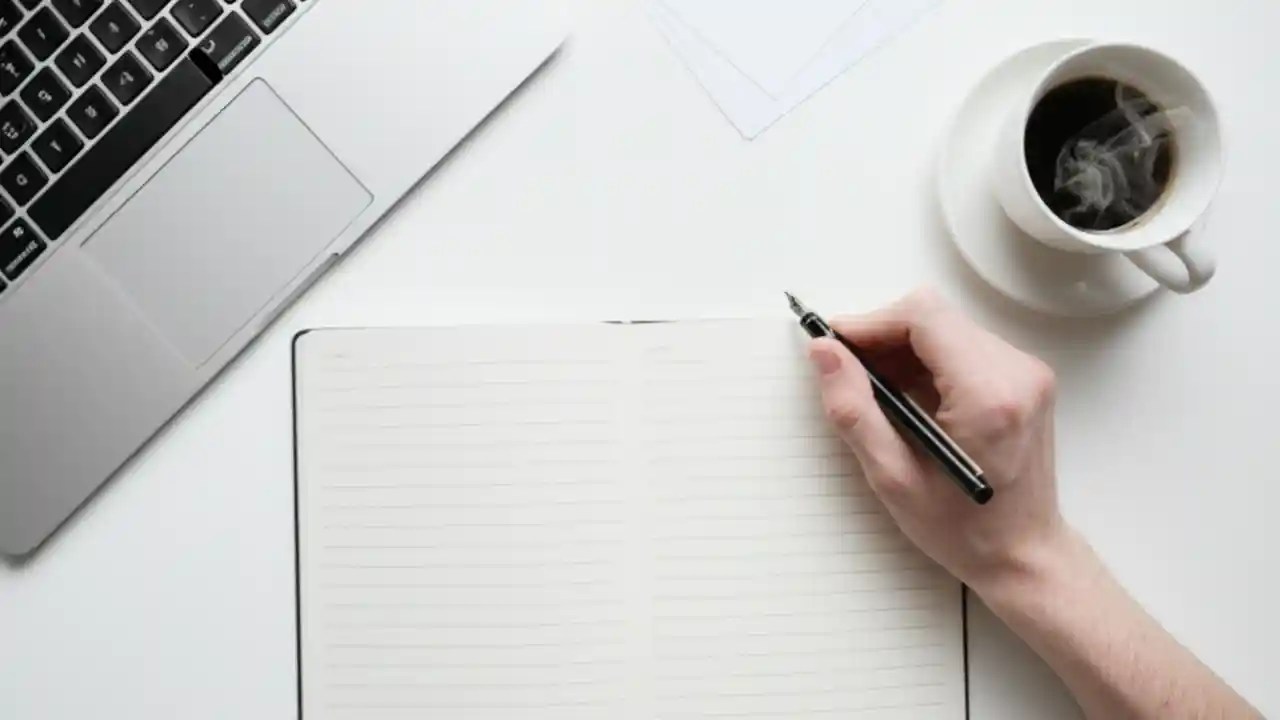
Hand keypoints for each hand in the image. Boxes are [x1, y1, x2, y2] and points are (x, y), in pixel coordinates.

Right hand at [806, 289, 1064, 589]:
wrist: (1024, 554)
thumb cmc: (963, 530)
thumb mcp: (892, 478)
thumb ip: (854, 410)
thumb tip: (825, 353)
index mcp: (988, 395)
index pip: (923, 317)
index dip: (871, 323)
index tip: (835, 345)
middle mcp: (1017, 373)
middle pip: (934, 316)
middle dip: (883, 336)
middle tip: (848, 371)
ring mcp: (1026, 373)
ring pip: (947, 327)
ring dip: (903, 347)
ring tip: (876, 390)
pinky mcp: (1024, 378)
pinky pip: (964, 344)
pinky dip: (927, 359)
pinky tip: (908, 395)